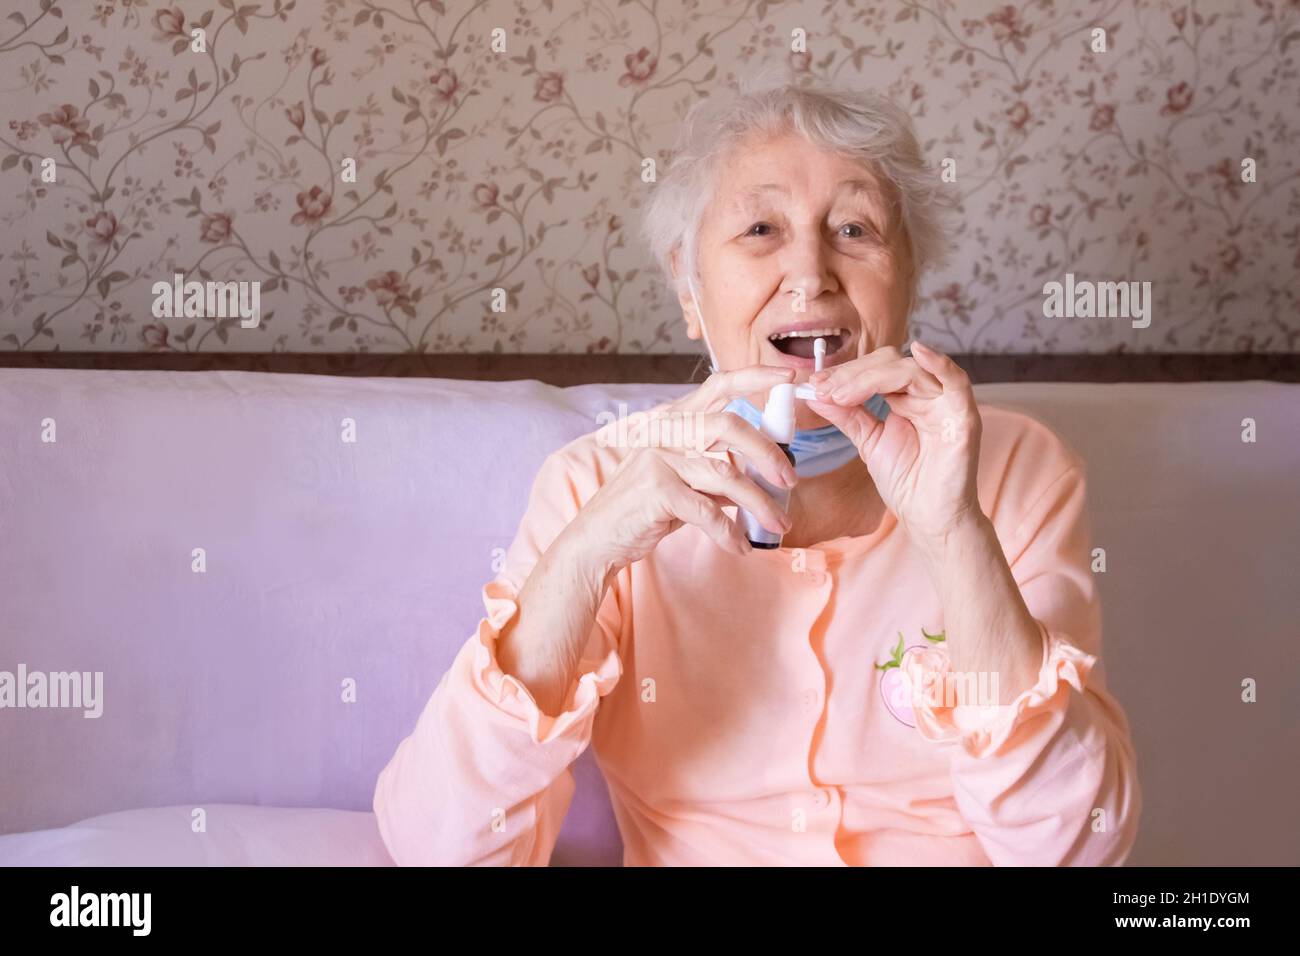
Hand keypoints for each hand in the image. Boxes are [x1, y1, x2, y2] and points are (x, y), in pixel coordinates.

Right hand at [570, 365, 800, 570]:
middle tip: (790, 481)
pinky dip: (730, 532)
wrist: (598, 538)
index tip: (789, 378)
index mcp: (674, 422)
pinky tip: (740, 547)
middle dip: (768, 453)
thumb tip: (763, 477)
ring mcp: (659, 459)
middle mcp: (666, 433)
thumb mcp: (683, 483)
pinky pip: (708, 511)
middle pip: (730, 426)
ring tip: (779, 525)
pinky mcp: (657, 491)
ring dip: (760, 504)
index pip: (717, 386)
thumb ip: (717, 475)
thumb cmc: (643, 510)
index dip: (755, 377)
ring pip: (726, 474)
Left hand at [804, 341, 983, 547]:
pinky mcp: (963, 417)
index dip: (845, 373)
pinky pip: (957, 381)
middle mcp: (928, 395)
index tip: (815, 384)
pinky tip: (920, 352)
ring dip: (871, 377)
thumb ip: (847, 415)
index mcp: (907, 397)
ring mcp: (947, 403)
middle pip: (891, 363)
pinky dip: (940, 363)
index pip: (876, 369)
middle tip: (824, 389)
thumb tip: (815, 392)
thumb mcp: (869, 441)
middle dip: (853, 373)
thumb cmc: (907, 482)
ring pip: (911, 370)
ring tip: (841, 394)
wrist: (929, 518)